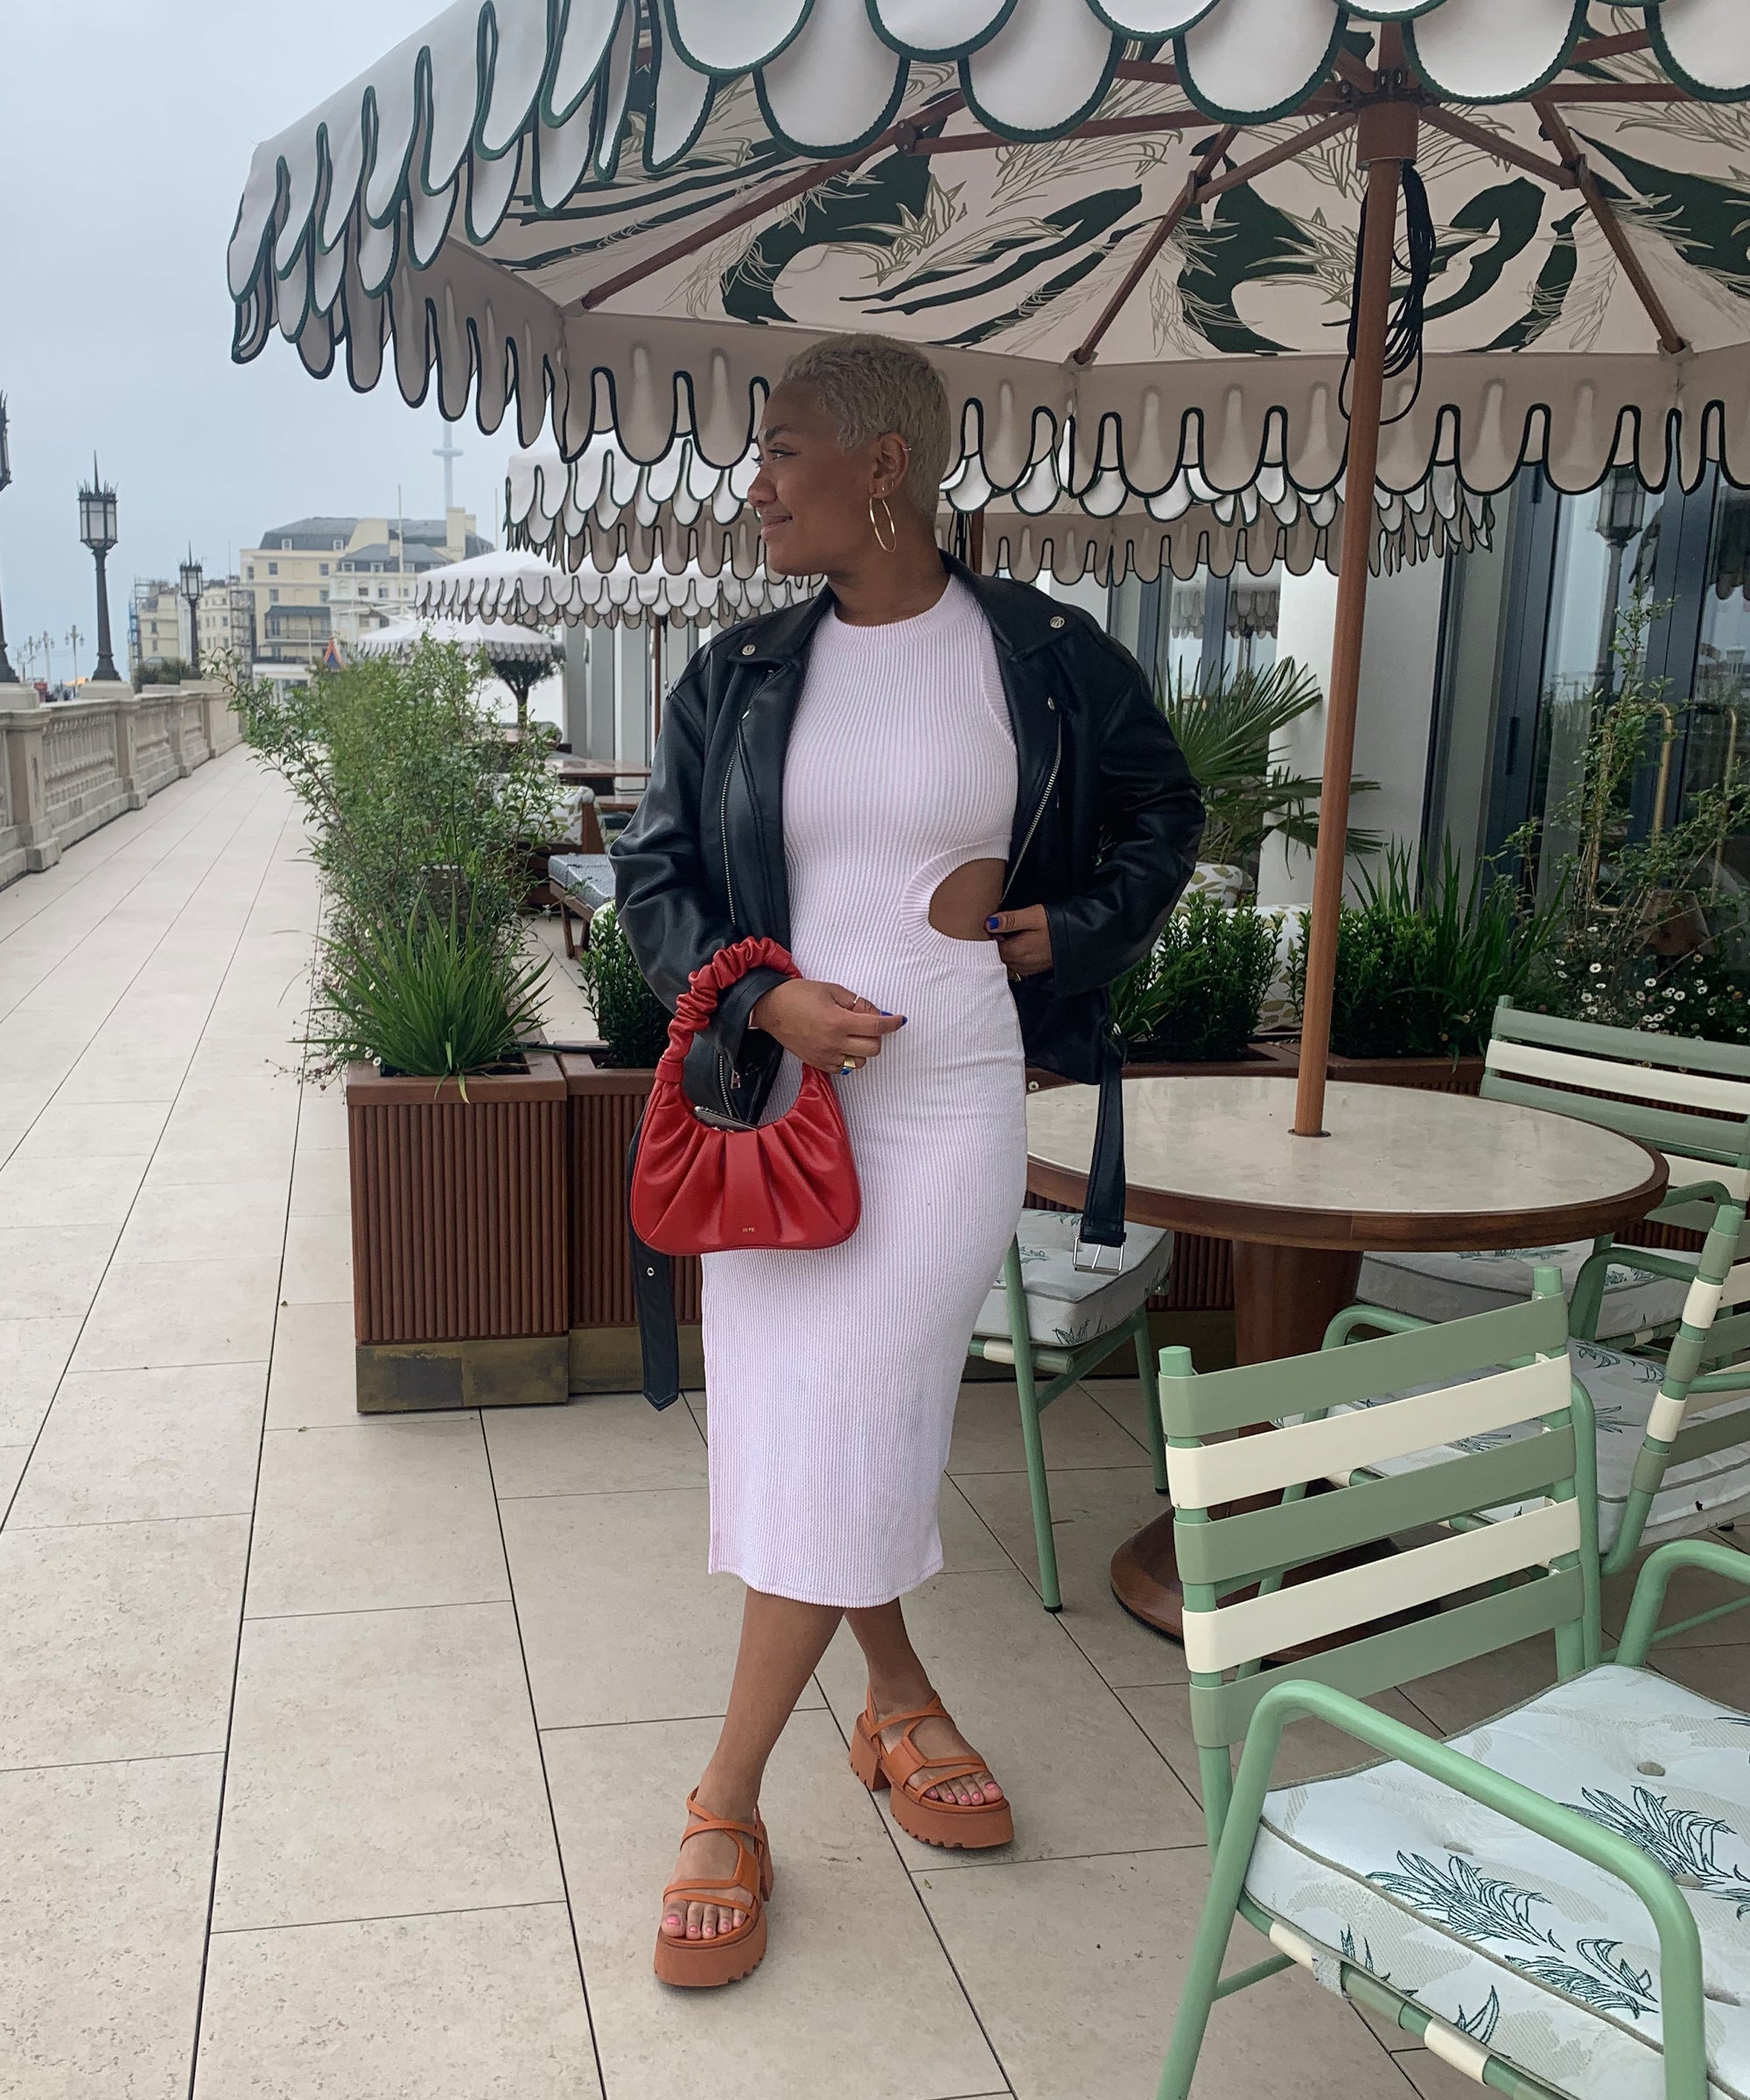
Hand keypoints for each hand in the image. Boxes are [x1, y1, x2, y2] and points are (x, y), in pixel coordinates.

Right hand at [750, 979, 905, 1072]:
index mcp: (838, 1021)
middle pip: (872, 1048)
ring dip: (862, 1049)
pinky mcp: (817, 1063)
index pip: (876, 1027)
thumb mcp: (832, 990)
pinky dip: (847, 1057)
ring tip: (851, 1034)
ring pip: (860, 1062)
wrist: (771, 1008)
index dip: (892, 1023)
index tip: (899, 1020)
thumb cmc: (799, 995)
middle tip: (867, 1024)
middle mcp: (833, 1042)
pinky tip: (839, 1044)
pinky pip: (843, 1068)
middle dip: (876, 1035)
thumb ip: (857, 1003)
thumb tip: (876, 1014)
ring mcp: (825, 1055)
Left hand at [985, 905, 1052, 978]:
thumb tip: (988, 923)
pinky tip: (1018, 946)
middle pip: (996, 957)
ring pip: (1005, 963)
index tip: (991, 925)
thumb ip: (1010, 920)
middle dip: (993, 945)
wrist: (1080, 938)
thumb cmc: (1056, 924)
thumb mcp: (1033, 916)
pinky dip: (1011, 958)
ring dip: (1003, 952)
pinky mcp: (1034, 969)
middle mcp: (1019, 964)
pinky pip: (1015, 967)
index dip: (988, 936)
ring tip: (1008, 937)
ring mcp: (1027, 968)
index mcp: (1015, 950)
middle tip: (998, 930)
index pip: (990, 947)